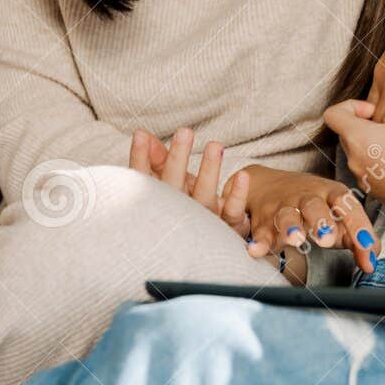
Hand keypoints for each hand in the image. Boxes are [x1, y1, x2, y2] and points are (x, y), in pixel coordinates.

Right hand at [129, 127, 249, 232]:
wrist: (205, 253)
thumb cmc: (184, 210)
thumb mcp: (169, 183)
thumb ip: (157, 161)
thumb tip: (143, 133)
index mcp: (159, 203)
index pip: (145, 179)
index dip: (140, 159)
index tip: (140, 135)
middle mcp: (177, 214)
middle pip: (174, 186)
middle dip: (178, 159)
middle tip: (184, 132)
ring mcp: (202, 222)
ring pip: (204, 198)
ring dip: (210, 171)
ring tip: (215, 145)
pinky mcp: (227, 227)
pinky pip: (232, 212)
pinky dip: (238, 195)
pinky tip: (243, 176)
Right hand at [237, 165, 376, 273]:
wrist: (268, 184)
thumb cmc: (315, 206)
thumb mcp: (339, 216)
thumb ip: (357, 239)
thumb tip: (371, 261)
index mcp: (331, 194)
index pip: (346, 205)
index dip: (358, 224)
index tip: (366, 245)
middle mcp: (307, 197)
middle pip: (313, 205)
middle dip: (321, 221)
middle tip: (327, 239)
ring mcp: (283, 207)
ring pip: (286, 215)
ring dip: (291, 227)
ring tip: (296, 240)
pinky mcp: (264, 221)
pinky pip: (261, 231)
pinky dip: (259, 241)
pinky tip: (256, 250)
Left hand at [324, 100, 384, 214]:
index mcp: (357, 137)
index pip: (332, 115)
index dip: (350, 107)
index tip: (372, 113)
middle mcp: (352, 159)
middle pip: (345, 134)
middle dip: (363, 127)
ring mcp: (359, 177)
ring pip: (356, 153)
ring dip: (370, 147)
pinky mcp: (369, 190)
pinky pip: (366, 170)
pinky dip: (376, 164)